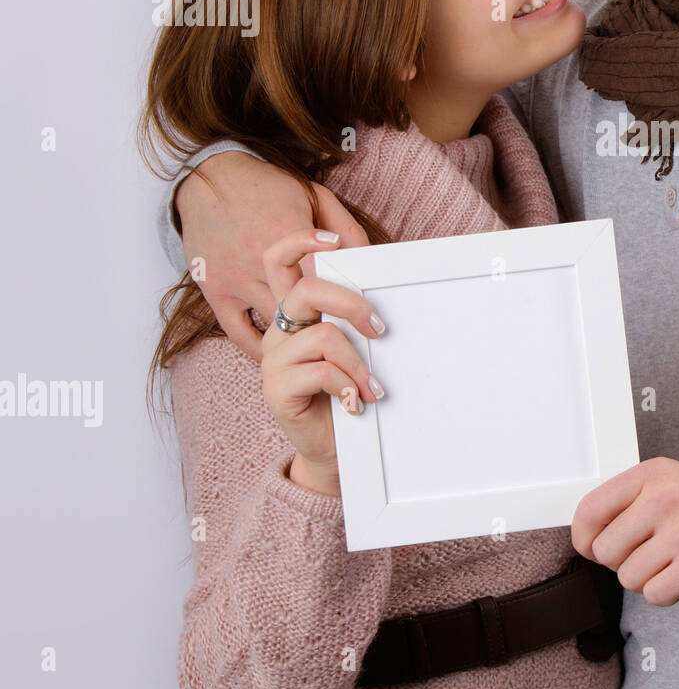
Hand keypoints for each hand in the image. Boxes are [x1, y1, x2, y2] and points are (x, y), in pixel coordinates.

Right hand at [175, 152, 368, 360]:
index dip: (350, 303)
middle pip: (301, 310)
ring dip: (301, 341)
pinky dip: (260, 349)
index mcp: (285, 236)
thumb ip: (347, 229)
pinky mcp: (215, 291)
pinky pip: (238, 333)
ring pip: (275, 326)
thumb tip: (371, 262)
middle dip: (330, 329)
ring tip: (328, 354)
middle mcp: (257, 261)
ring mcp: (234, 280)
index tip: (369, 316)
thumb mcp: (316, 197)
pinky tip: (283, 355)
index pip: (326, 281)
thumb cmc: (268, 185)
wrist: (209, 177)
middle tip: (354, 343)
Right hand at [260, 228, 386, 494]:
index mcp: (295, 313)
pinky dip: (348, 385)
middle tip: (381, 329)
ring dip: (359, 363)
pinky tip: (356, 404)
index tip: (335, 240)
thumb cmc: (347, 392)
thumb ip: (357, 320)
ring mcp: (273, 359)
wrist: (332, 449)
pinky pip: (320, 372)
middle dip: (351, 303)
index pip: (279, 262)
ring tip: (374, 388)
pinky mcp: (275, 389)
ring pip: (323, 336)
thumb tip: (395, 292)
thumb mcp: (355, 350)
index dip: (300, 243)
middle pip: (306, 291)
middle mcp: (279, 330)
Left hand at [571, 455, 678, 605]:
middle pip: (605, 551)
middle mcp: (663, 498)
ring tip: (675, 562)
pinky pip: (654, 594)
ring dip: (649, 579)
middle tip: (653, 554)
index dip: (585, 539)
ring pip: (628, 577)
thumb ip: (630, 502)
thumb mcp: (672, 483)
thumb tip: (588, 538)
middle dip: (624, 561)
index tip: (596, 548)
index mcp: (652, 474)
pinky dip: (668, 593)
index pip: (589, 511)